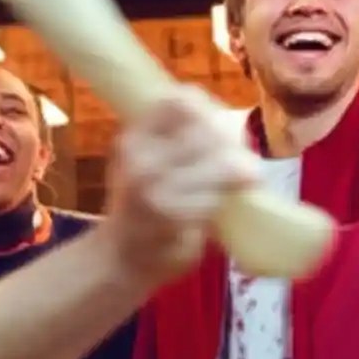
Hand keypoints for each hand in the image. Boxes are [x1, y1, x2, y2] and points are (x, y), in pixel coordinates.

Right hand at [101, 85, 257, 286]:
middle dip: (232, 144)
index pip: (181, 100)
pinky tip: (216, 209)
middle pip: (209, 130)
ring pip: (221, 163)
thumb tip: (222, 115)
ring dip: (235, 173)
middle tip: (238, 160)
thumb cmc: (139, 207)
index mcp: (133, 138)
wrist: (119, 257)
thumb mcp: (144, 162)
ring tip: (239, 182)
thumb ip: (174, 137)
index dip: (209, 109)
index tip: (217, 126)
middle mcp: (140, 158)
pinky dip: (222, 202)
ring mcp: (155, 187)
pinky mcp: (173, 216)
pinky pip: (216, 198)